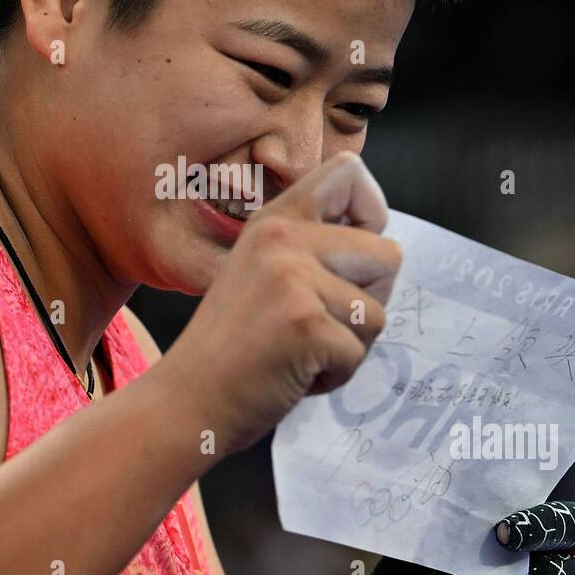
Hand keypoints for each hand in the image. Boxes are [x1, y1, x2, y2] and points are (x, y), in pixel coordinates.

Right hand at [161, 151, 402, 455]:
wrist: (187, 402)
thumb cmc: (234, 349)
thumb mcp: (265, 274)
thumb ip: (313, 250)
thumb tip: (386, 248)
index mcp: (274, 221)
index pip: (350, 172)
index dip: (371, 215)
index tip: (350, 257)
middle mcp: (282, 239)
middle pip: (388, 255)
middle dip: (367, 302)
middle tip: (315, 325)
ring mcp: (292, 279)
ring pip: (376, 314)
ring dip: (347, 347)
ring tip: (296, 351)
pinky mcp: (305, 325)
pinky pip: (358, 354)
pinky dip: (333, 377)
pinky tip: (290, 374)